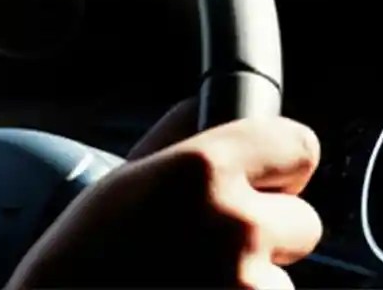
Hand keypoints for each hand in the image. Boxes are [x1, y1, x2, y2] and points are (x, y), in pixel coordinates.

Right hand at [10, 101, 322, 288]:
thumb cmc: (78, 262)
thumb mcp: (123, 181)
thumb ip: (179, 141)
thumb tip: (210, 110)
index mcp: (201, 170)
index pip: (299, 144)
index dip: (282, 166)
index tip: (267, 181)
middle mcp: (235, 225)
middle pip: (304, 221)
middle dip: (268, 235)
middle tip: (211, 248)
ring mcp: (249, 285)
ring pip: (285, 278)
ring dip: (251, 282)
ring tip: (189, 282)